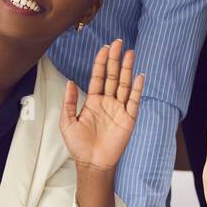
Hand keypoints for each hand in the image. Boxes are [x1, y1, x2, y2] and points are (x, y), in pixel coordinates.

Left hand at [60, 40, 144, 172]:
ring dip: (127, 69)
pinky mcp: (128, 119)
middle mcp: (107, 102)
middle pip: (113, 76)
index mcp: (93, 101)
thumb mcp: (67, 123)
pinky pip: (134, 101)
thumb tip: (70, 82)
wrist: (92, 164)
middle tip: (119, 43)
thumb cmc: (79, 145)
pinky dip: (137, 88)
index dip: (101, 62)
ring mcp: (119, 109)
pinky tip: (139, 76)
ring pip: (124, 84)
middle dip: (115, 59)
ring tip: (130, 53)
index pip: (98, 77)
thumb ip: (68, 102)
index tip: (105, 48)